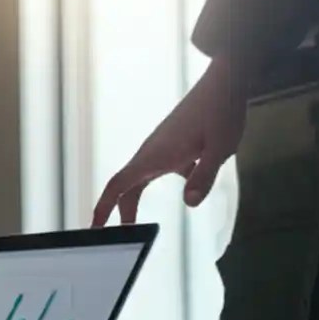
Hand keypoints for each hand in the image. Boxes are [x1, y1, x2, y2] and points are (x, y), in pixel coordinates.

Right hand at [92, 57, 245, 225]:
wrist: (224, 83)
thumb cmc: (221, 111)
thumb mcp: (220, 148)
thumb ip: (204, 176)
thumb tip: (189, 203)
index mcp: (156, 155)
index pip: (118, 186)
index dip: (103, 208)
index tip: (95, 227)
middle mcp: (152, 153)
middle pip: (125, 187)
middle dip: (116, 211)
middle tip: (118, 236)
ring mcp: (162, 148)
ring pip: (140, 178)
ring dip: (133, 200)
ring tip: (138, 223)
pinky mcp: (174, 145)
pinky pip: (158, 169)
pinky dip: (156, 184)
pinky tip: (185, 189)